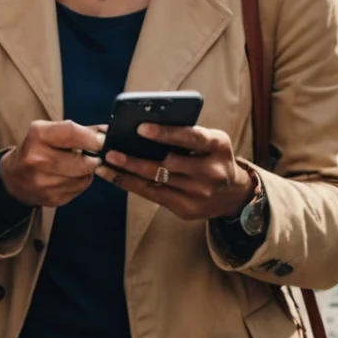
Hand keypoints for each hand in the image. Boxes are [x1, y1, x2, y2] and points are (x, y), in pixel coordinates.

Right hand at [0, 120, 104, 207]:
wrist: (13, 178)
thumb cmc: (36, 149)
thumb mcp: (50, 132)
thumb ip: (80, 131)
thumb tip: (108, 131)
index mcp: (38, 135)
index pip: (72, 132)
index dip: (92, 138)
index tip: (103, 141)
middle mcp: (38, 159)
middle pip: (82, 161)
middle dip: (92, 158)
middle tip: (91, 156)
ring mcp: (44, 182)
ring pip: (84, 177)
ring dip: (87, 172)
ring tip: (76, 166)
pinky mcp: (51, 199)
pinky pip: (79, 189)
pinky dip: (80, 182)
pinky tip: (70, 177)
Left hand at [96, 123, 255, 222]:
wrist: (233, 195)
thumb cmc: (213, 158)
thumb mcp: (211, 141)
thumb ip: (186, 134)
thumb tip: (143, 129)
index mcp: (218, 147)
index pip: (191, 138)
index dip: (166, 133)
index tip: (141, 128)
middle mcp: (211, 172)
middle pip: (168, 165)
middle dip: (136, 159)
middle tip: (111, 150)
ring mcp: (198, 194)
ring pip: (156, 182)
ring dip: (126, 173)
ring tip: (104, 164)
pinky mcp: (186, 209)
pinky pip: (153, 195)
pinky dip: (130, 185)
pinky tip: (114, 176)